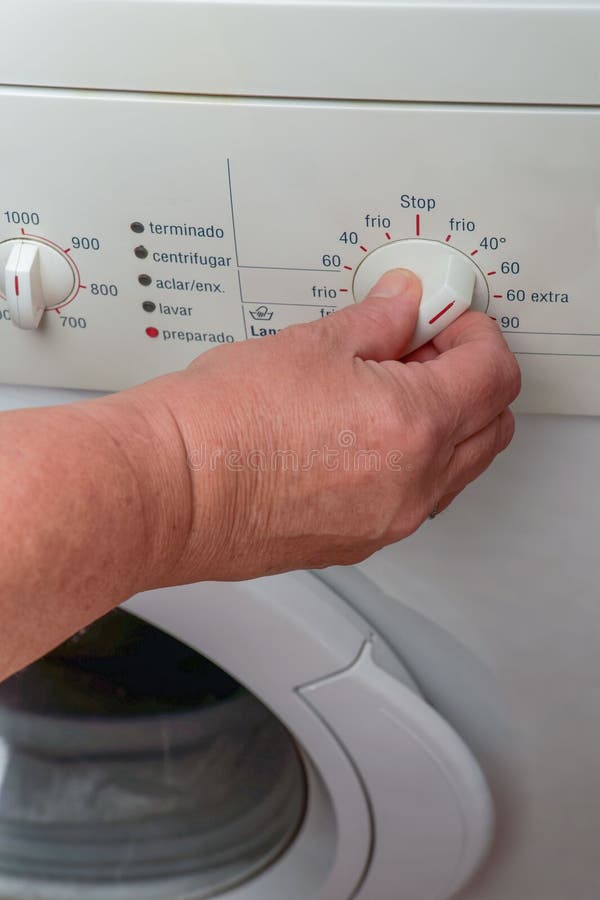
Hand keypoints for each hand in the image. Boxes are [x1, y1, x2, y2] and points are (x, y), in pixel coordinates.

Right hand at [93, 268, 520, 585]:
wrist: (172, 490)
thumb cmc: (224, 424)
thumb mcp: (312, 345)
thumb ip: (377, 322)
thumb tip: (403, 307)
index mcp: (415, 425)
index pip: (495, 374)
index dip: (476, 334)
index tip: (446, 321)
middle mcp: (414, 484)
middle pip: (491, 427)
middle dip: (472, 380)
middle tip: (421, 350)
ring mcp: (388, 522)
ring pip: (457, 469)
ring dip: (445, 426)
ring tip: (387, 393)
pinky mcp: (357, 543)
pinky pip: (413, 499)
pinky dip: (411, 464)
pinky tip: (362, 436)